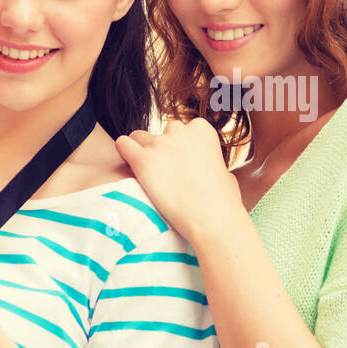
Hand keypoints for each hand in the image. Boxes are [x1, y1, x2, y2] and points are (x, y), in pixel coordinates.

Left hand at [114, 118, 244, 246]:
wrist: (211, 218)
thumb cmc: (222, 201)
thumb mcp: (224, 170)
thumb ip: (209, 159)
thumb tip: (204, 164)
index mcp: (201, 129)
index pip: (184, 129)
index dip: (182, 148)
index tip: (184, 165)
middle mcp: (179, 131)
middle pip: (162, 133)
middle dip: (163, 149)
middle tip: (167, 173)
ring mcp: (159, 144)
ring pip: (139, 137)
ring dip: (143, 151)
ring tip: (149, 174)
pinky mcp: (143, 160)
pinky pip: (123, 144)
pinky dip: (124, 152)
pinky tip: (132, 168)